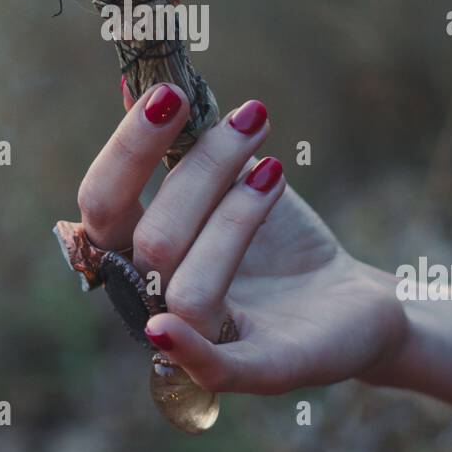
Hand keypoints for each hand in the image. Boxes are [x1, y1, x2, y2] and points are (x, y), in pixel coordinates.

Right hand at [76, 81, 407, 395]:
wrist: (350, 301)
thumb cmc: (277, 243)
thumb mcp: (230, 183)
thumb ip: (181, 145)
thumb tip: (137, 81)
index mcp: (137, 254)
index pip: (101, 203)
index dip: (128, 149)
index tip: (171, 94)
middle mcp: (155, 299)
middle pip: (149, 237)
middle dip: (201, 171)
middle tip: (253, 119)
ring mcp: (205, 338)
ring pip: (188, 284)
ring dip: (234, 218)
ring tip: (275, 169)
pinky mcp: (260, 370)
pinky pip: (211, 370)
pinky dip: (184, 349)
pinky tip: (166, 324)